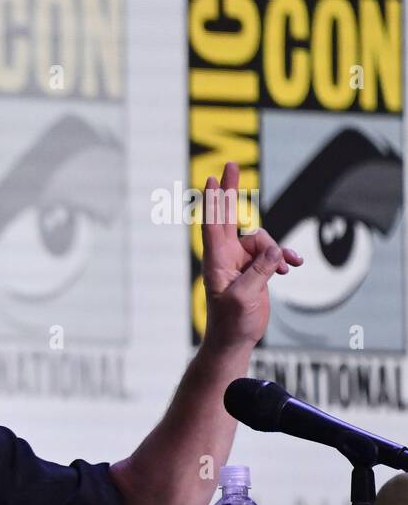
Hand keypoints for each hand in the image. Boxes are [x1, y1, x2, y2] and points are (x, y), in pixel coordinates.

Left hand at [201, 161, 303, 350]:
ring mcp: (241, 262)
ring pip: (262, 240)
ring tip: (287, 268)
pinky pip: (272, 254)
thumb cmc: (231, 322)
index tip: (212, 179)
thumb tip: (274, 252)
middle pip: (229, 217)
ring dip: (278, 251)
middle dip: (231, 191)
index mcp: (217, 260)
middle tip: (230, 165)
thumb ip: (259, 273)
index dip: (213, 201)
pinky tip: (291, 268)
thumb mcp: (244, 299)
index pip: (213, 224)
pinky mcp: (254, 270)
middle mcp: (227, 256)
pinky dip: (283, 259)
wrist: (235, 339)